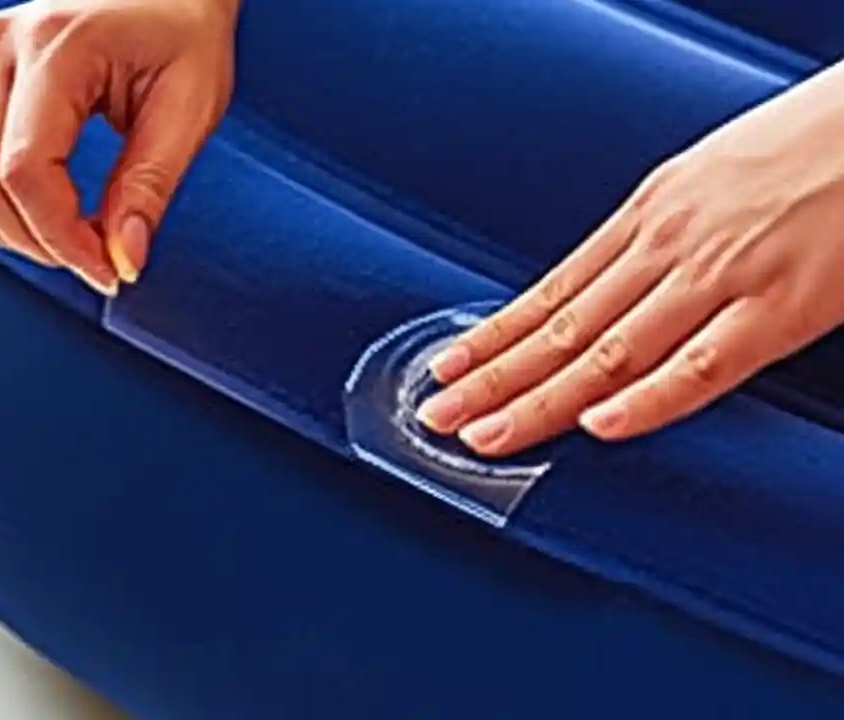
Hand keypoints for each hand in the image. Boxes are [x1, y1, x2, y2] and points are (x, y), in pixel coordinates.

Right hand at [0, 0, 239, 294]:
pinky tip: (45, 209)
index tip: (109, 271)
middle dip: (43, 245)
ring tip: (75, 233)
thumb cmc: (184, 30)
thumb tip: (122, 258)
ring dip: (14, 236)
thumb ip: (151, 185)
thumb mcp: (191, 105)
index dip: (63, 239)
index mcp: (54, 44)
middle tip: (102, 257)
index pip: (24, 171)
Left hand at [418, 61, 843, 456]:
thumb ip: (659, 235)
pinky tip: (600, 427)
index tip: (449, 368)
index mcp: (648, 214)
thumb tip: (616, 284)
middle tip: (437, 415)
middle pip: (562, 329)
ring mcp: (721, 279)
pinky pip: (703, 366)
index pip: (550, 293)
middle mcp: (668, 247)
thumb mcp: (707, 178)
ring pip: (611, 353)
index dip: (494, 337)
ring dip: (541, 401)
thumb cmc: (808, 143)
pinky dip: (648, 400)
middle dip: (493, 378)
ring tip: (486, 435)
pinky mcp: (782, 308)